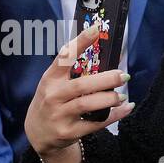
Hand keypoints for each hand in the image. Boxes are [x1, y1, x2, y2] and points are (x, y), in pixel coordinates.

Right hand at [24, 21, 132, 157]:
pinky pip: (94, 124)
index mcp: (50, 79)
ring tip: (121, 96)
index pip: (64, 57)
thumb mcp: (54, 84)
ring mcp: (59, 115)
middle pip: (81, 85)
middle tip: (123, 75)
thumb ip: (73, 73)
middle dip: (105, 79)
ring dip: (109, 99)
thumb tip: (105, 57)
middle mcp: (53, 96)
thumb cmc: (52, 102)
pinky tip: (125, 109)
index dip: (80, 42)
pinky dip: (113, 116)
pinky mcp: (68, 132)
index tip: (96, 29)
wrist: (38, 133)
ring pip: (86, 104)